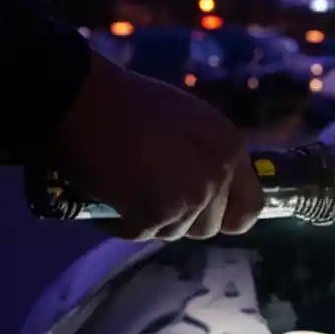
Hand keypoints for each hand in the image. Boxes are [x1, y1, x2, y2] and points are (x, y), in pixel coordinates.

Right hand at [52, 52, 263, 240]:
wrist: (83, 99)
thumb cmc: (130, 103)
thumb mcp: (190, 122)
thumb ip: (207, 156)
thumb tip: (210, 188)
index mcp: (230, 149)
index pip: (251, 206)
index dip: (231, 217)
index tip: (214, 218)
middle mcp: (217, 177)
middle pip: (208, 226)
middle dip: (182, 219)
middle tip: (153, 196)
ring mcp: (188, 199)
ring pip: (174, 232)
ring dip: (151, 220)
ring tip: (129, 190)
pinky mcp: (153, 215)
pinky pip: (140, 234)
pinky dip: (121, 223)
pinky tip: (109, 198)